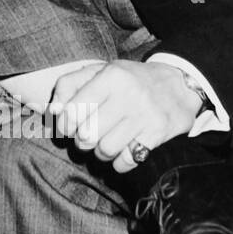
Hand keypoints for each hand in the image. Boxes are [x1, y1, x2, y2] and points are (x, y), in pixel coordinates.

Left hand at [47, 61, 205, 174]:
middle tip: (86, 136)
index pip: (73, 110)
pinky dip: (119, 163)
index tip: (68, 126)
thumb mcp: (99, 71)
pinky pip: (128, 160)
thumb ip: (69, 86)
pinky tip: (121, 152)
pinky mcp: (159, 133)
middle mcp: (128, 94)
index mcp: (110, 76)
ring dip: (100, 153)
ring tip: (104, 144)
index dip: (64, 125)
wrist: (179, 83)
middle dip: (81, 140)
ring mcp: (145, 115)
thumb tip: (53, 111)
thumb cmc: (129, 79)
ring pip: (105, 149)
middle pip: (87, 134)